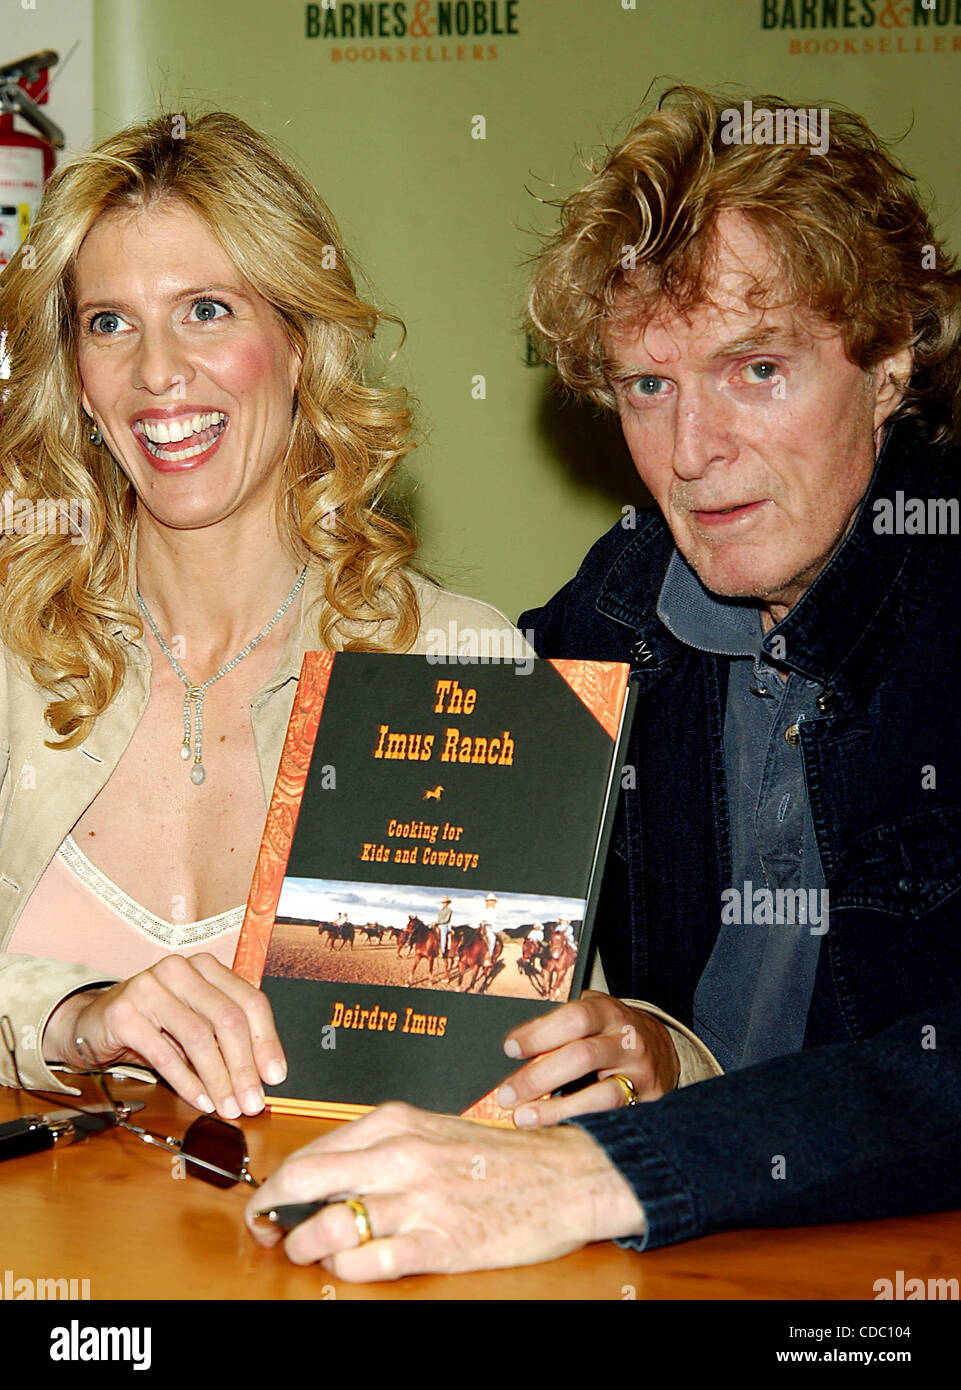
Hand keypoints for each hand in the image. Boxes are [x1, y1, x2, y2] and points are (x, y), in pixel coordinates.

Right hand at [43, 953, 285, 1118]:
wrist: (95, 1022)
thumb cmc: (154, 1024)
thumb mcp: (196, 1023)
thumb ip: (228, 1039)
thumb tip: (265, 1075)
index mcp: (206, 967)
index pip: (250, 1001)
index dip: (267, 1041)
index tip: (275, 1076)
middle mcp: (180, 970)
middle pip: (228, 1020)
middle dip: (244, 1067)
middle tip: (252, 1102)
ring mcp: (150, 987)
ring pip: (199, 1037)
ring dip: (218, 1079)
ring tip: (227, 1107)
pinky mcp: (125, 1013)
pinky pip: (164, 1054)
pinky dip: (187, 1082)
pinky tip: (200, 1100)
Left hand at [245, 1101, 645, 1280]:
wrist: (568, 1175)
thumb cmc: (503, 1157)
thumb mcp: (433, 1132)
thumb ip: (382, 1148)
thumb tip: (326, 1174)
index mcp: (396, 1121)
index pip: (312, 1151)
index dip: (278, 1182)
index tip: (269, 1200)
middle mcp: (400, 1155)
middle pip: (304, 1181)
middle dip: (272, 1210)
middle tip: (268, 1228)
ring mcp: (418, 1199)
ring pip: (328, 1226)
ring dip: (305, 1245)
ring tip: (308, 1251)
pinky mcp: (440, 1242)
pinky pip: (368, 1261)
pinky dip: (346, 1268)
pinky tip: (350, 1265)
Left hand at [496, 990, 679, 1124]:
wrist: (661, 1049)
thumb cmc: (610, 1031)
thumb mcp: (592, 1014)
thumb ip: (561, 1022)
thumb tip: (512, 1048)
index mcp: (609, 1013)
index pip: (574, 1017)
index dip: (540, 1033)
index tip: (510, 1049)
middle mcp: (628, 1041)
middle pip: (582, 1057)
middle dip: (539, 1077)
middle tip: (507, 1094)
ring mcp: (640, 1074)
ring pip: (601, 1096)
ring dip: (557, 1109)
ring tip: (523, 1118)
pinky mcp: (649, 1104)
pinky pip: (612, 1120)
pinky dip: (579, 1126)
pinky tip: (554, 1131)